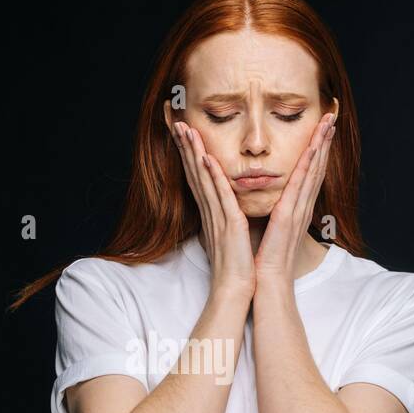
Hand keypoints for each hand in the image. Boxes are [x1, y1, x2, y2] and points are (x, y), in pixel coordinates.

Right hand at [172, 120, 254, 298]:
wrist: (235, 290)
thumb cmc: (236, 266)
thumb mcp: (230, 236)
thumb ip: (226, 219)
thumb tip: (228, 210)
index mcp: (213, 213)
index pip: (199, 178)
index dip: (190, 155)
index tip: (184, 134)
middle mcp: (211, 211)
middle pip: (194, 173)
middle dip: (186, 147)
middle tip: (177, 122)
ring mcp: (218, 217)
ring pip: (203, 179)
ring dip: (194, 153)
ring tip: (186, 130)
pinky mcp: (229, 225)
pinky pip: (219, 196)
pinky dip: (212, 177)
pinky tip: (206, 159)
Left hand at [254, 111, 336, 288]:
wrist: (266, 282)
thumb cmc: (265, 259)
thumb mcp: (270, 228)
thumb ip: (273, 212)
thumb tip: (270, 201)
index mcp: (295, 209)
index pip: (309, 173)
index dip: (317, 149)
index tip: (322, 128)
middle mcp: (301, 207)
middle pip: (316, 166)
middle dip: (324, 140)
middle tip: (332, 116)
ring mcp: (298, 211)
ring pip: (313, 171)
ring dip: (321, 145)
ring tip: (328, 123)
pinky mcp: (289, 217)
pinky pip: (299, 185)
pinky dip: (306, 164)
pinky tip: (310, 146)